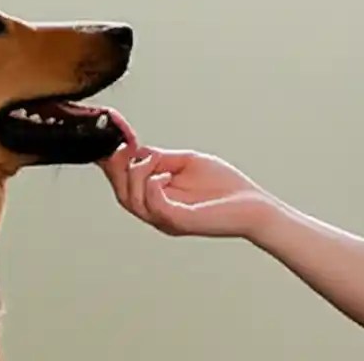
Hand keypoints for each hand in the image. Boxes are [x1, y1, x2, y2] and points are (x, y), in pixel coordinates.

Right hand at [97, 143, 276, 239]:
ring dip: (136, 174)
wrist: (253, 206)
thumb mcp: (187, 163)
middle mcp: (158, 212)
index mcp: (158, 199)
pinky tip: (163, 173)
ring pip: (132, 201)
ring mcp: (168, 219)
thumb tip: (137, 148)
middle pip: (122, 194)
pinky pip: (155, 206)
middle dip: (117, 168)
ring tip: (152, 158)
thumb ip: (161, 158)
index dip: (112, 163)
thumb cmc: (226, 188)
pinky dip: (152, 186)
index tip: (110, 140)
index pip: (124, 184)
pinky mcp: (181, 222)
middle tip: (124, 147)